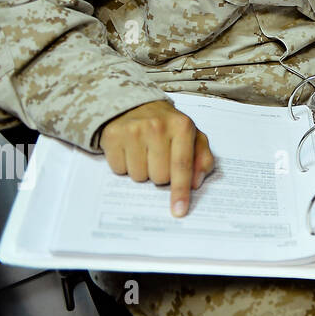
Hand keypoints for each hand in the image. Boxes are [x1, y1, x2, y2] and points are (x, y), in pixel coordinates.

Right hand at [98, 100, 214, 216]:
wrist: (135, 104)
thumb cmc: (168, 126)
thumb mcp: (192, 136)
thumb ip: (202, 158)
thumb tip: (196, 183)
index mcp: (182, 126)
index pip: (182, 165)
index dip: (181, 191)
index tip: (179, 211)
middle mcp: (157, 126)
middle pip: (160, 177)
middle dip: (161, 175)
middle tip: (159, 158)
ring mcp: (133, 130)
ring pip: (139, 176)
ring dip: (142, 171)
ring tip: (144, 152)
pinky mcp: (112, 135)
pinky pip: (119, 170)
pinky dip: (125, 165)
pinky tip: (130, 150)